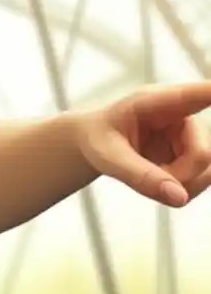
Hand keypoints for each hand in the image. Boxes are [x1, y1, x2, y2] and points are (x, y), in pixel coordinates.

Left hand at [81, 82, 210, 206]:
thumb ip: (141, 175)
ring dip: (180, 185)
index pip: (196, 94)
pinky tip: (160, 182)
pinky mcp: (194, 153)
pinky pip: (203, 181)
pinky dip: (181, 190)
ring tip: (148, 176)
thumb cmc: (98, 139)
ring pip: (207, 171)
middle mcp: (183, 116)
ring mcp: (193, 136)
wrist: (94, 142)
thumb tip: (180, 199)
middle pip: (204, 154)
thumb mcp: (108, 157)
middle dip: (178, 176)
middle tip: (146, 177)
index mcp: (157, 102)